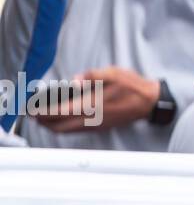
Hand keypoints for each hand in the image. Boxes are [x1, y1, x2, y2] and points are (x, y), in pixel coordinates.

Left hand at [34, 66, 160, 131]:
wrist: (149, 102)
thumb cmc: (133, 87)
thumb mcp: (114, 73)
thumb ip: (92, 75)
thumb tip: (74, 80)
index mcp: (92, 105)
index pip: (60, 112)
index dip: (43, 112)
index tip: (33, 109)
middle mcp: (91, 119)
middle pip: (59, 126)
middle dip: (44, 122)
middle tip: (33, 115)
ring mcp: (95, 125)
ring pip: (66, 131)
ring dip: (52, 126)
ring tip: (43, 118)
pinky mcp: (100, 127)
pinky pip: (76, 131)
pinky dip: (64, 128)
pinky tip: (62, 121)